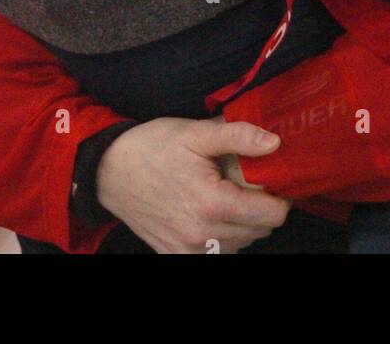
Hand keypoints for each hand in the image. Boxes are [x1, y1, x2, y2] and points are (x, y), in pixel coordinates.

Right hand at [95, 117, 289, 253]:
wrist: (110, 171)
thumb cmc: (154, 147)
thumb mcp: (196, 132)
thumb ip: (238, 136)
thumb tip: (275, 142)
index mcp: (211, 203)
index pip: (271, 215)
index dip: (279, 195)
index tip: (271, 177)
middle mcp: (201, 235)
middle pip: (260, 230)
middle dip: (262, 206)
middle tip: (247, 181)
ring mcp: (187, 251)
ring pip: (241, 244)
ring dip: (243, 223)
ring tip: (227, 194)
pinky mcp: (175, 257)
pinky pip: (217, 253)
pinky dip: (223, 236)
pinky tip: (211, 213)